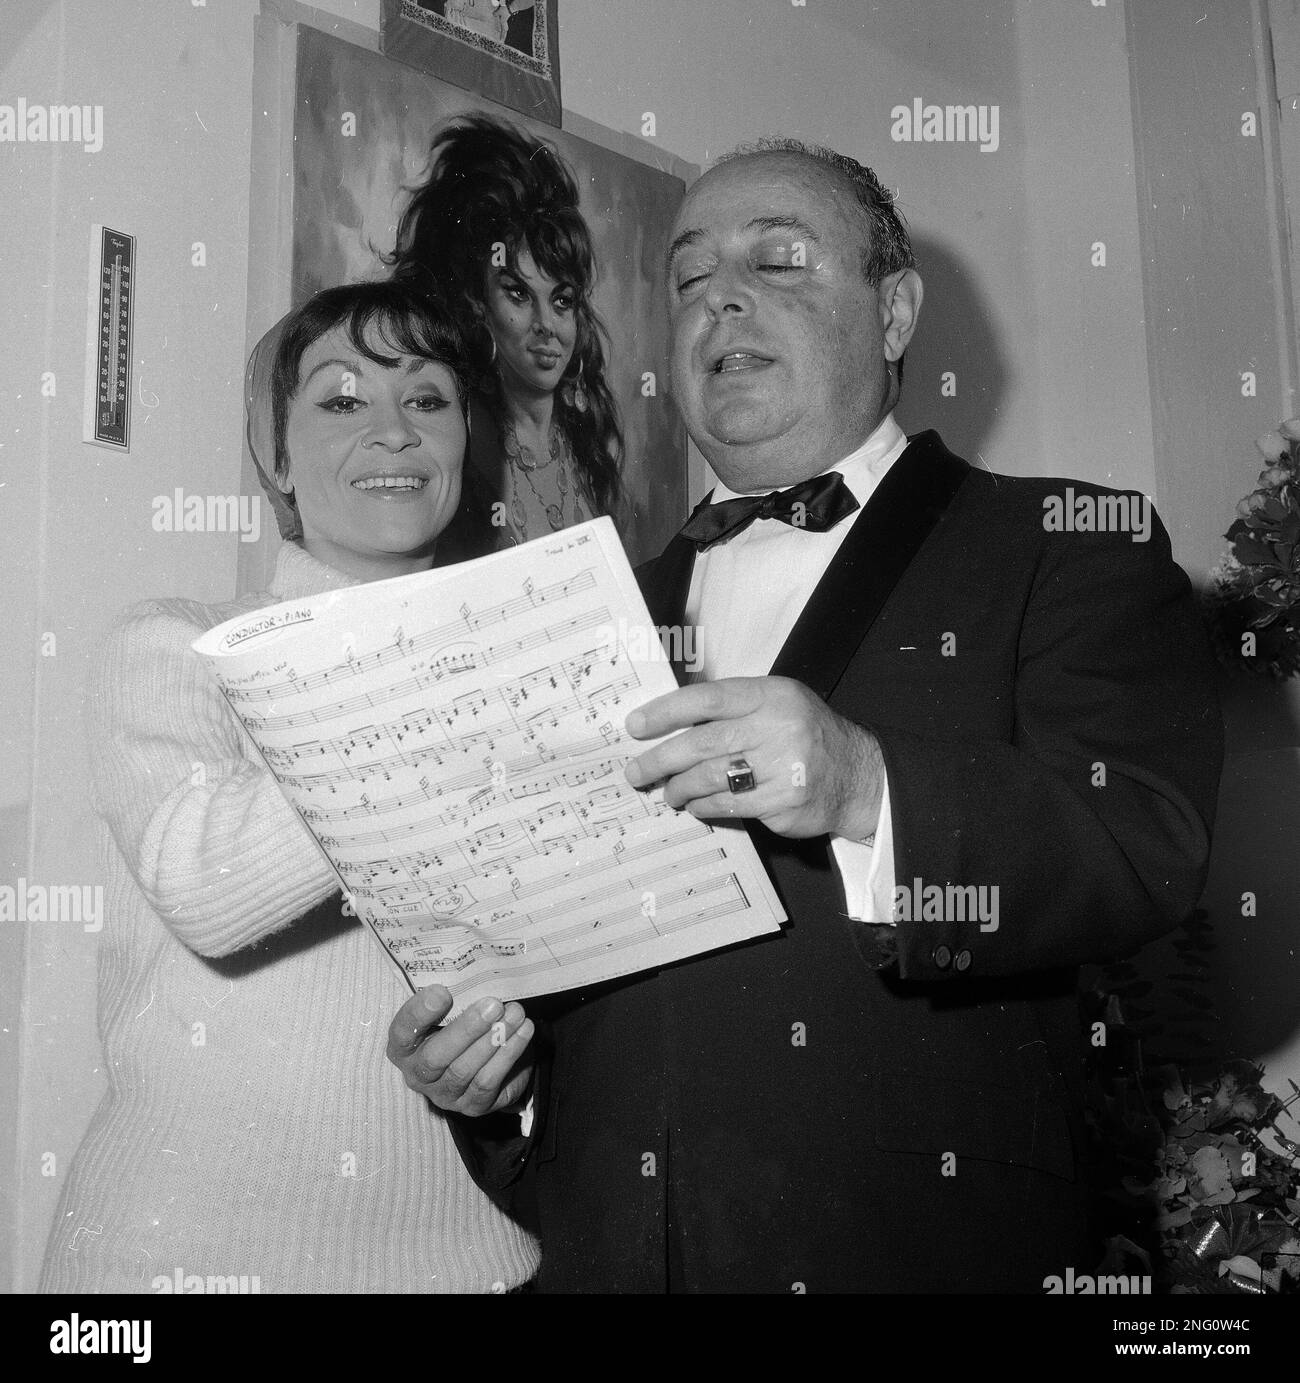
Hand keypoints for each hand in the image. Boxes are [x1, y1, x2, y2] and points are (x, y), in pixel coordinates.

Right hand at [386, 986, 533, 1116]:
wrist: (488, 1059)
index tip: (442, 991)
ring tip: (515, 1014)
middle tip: (493, 1004)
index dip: (419, 1013)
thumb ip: (454, 994)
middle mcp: (419, 1074)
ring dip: (494, 1040)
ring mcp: (445, 1094)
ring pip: (464, 1071)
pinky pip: (488, 1082)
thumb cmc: (462, 1024)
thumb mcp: (452, 1008)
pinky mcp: (473, 1105)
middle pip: (435, 1057)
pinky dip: (508, 1055)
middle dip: (466, 1029)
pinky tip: (524, 1032)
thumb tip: (473, 969)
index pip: (402, 1031)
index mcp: (405, 1046)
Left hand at [623, 677, 883, 839]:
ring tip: (668, 792)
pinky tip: (695, 805)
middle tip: (636, 772)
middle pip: (702, 743)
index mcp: (771, 695)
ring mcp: (782, 767)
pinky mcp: (783, 802)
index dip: (666, 712)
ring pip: (711, 777)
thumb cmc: (804, 735)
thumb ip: (733, 708)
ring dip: (680, 787)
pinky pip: (729, 804)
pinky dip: (704, 806)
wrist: (857, 776)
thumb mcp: (777, 704)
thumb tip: (669, 722)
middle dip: (661, 759)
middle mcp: (777, 727)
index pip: (707, 699)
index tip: (636, 726)